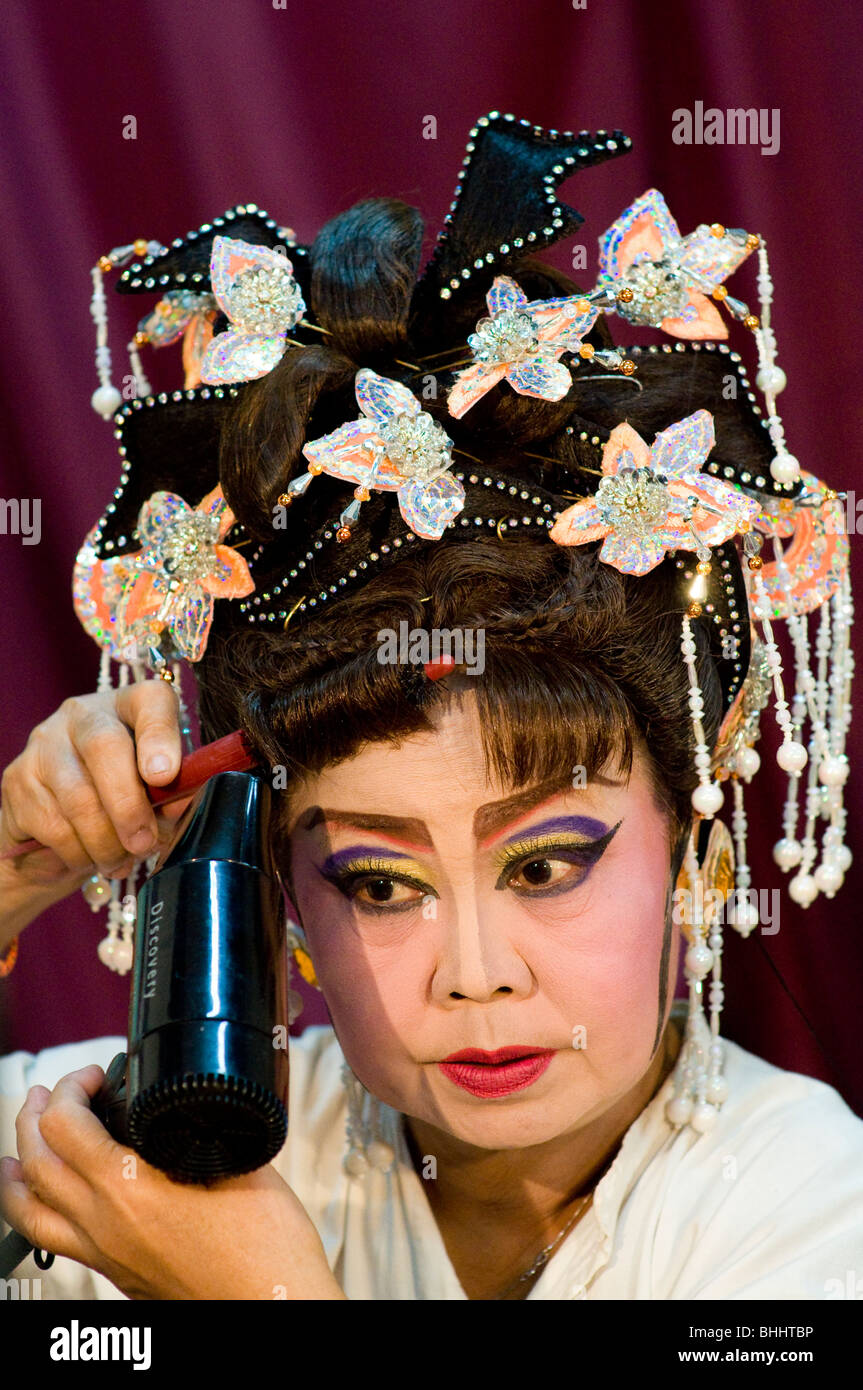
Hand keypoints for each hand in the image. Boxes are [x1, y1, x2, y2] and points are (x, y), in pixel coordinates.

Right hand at [0, 683, 190, 925]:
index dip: (160, 735)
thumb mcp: (157, 796)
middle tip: (143, 843)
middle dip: (128, 805)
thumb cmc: (124, 804)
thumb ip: (173, 798)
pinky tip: (89, 859)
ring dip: (104, 843)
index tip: (165, 775)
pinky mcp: (16, 778)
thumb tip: (181, 808)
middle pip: (105, 746)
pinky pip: (52, 825)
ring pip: (77, 796)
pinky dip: (77, 853)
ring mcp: (43, 743)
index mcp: (130, 706)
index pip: (150, 700)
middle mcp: (83, 714)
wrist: (57, 834)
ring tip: (120, 862)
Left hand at [0, 1065, 345, 1300]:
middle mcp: (103, 1223)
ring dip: (18, 1166)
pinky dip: (35, 1209)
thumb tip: (181, 1102)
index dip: (71, 1087)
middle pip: (35, 1161)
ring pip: (28, 1208)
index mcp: (129, 1188)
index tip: (95, 1075)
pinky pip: (51, 1239)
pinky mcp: (113, 1271)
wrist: (270, 1305)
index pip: (64, 1125)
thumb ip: (199, 1127)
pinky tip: (48, 1197)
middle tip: (48, 1093)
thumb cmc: (264, 1245)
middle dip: (33, 1115)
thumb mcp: (239, 1160)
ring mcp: (103, 1251)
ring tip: (21, 1144)